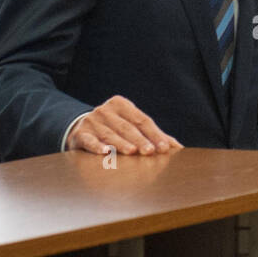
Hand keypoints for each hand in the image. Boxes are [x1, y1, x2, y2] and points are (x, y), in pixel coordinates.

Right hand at [66, 95, 182, 155]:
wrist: (79, 129)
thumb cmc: (113, 129)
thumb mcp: (131, 126)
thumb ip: (153, 135)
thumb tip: (178, 147)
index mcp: (121, 105)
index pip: (142, 120)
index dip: (154, 134)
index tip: (164, 148)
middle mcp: (106, 110)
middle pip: (127, 127)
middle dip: (140, 140)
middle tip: (151, 151)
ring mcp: (92, 121)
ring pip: (110, 134)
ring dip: (122, 143)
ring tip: (132, 152)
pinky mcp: (80, 134)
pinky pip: (89, 141)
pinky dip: (97, 146)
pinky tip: (105, 152)